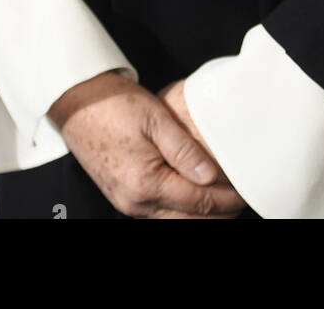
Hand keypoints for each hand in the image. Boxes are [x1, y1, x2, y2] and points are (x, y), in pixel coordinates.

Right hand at [48, 70, 245, 218]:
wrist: (76, 102)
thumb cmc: (112, 104)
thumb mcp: (155, 117)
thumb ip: (184, 149)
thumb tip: (210, 175)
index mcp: (145, 182)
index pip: (199, 201)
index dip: (228, 199)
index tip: (247, 191)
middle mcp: (135, 201)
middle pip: (188, 220)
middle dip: (219, 213)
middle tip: (242, 199)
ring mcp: (126, 202)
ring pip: (174, 222)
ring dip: (200, 214)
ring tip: (224, 201)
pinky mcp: (122, 196)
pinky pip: (158, 214)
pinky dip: (181, 211)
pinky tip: (193, 198)